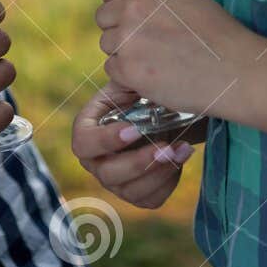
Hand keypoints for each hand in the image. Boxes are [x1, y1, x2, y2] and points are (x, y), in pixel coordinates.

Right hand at [71, 84, 198, 208]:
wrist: (167, 113)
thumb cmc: (145, 94)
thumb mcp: (132, 82)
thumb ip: (126, 76)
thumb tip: (126, 67)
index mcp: (88, 131)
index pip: (84, 143)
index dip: (106, 141)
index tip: (134, 129)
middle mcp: (97, 161)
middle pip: (108, 173)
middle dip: (140, 162)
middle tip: (166, 146)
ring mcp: (116, 181)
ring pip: (131, 191)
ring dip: (160, 172)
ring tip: (182, 149)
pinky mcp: (138, 194)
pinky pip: (150, 199)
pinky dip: (169, 181)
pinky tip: (181, 158)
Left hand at [97, 0, 258, 117]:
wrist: (238, 71)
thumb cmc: (221, 38)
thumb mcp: (189, 2)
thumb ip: (156, 1)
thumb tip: (137, 3)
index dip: (115, 3)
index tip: (127, 16)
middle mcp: (134, 8)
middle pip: (103, 18)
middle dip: (118, 30)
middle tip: (144, 44)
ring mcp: (128, 38)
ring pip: (107, 45)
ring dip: (124, 54)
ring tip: (155, 62)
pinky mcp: (128, 69)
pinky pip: (112, 70)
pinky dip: (128, 77)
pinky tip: (154, 77)